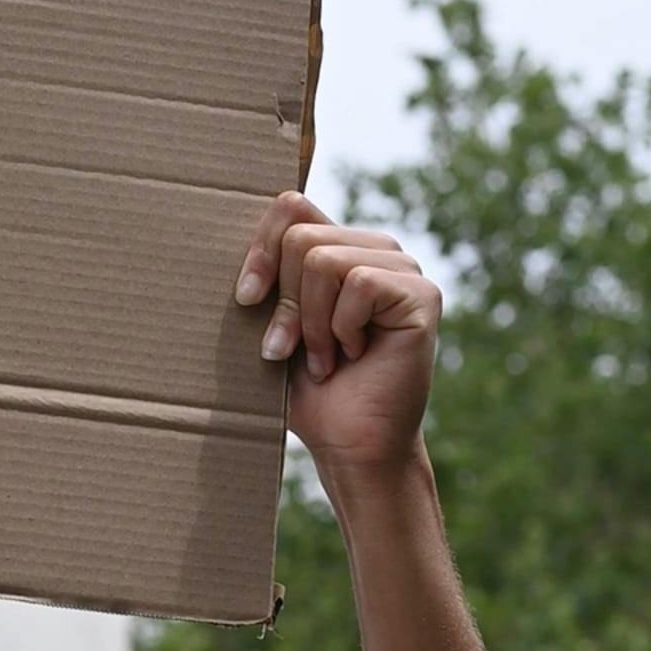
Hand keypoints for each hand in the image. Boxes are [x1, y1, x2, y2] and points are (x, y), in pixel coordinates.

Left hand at [235, 190, 441, 474]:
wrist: (348, 443)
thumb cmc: (308, 390)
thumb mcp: (273, 323)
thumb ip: (269, 274)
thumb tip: (229, 229)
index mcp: (339, 247)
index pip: (292, 207)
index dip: (261, 250)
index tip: (246, 300)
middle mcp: (374, 249)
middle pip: (302, 235)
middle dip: (285, 302)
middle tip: (292, 349)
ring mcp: (403, 268)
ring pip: (325, 259)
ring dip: (312, 323)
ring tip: (326, 359)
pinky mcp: (422, 294)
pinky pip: (360, 284)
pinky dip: (342, 328)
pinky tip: (356, 354)